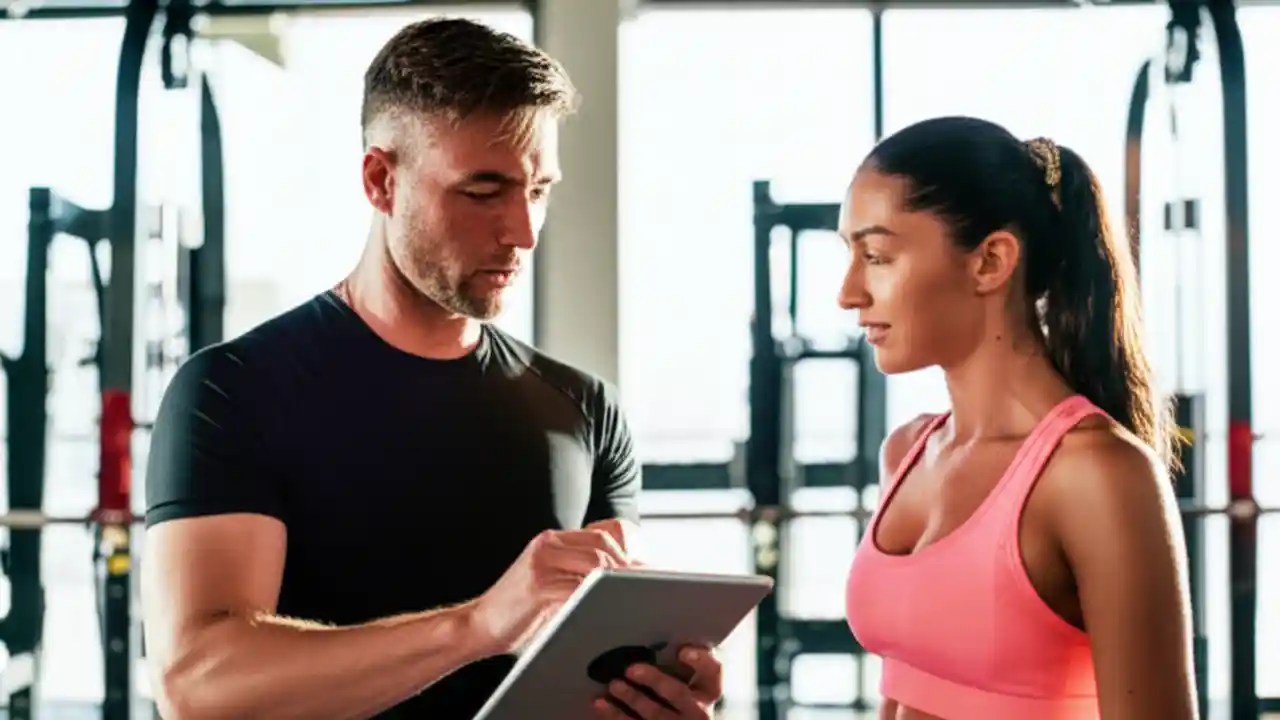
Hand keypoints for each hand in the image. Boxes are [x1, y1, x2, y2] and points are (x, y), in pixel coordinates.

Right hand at [468, 523, 636, 655]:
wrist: (477, 627)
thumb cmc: (522, 614)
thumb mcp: (555, 586)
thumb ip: (582, 577)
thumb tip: (628, 586)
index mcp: (555, 540)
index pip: (606, 530)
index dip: (633, 547)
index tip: (652, 570)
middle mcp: (549, 543)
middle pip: (605, 543)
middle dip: (633, 565)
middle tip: (654, 586)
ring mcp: (542, 560)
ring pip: (596, 561)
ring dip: (621, 579)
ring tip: (638, 597)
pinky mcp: (538, 583)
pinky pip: (579, 585)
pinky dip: (600, 596)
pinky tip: (612, 607)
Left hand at [591, 645, 722, 718]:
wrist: (677, 716)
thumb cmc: (678, 688)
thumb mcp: (686, 675)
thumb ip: (678, 658)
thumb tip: (654, 624)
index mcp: (708, 689)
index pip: (712, 671)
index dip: (700, 661)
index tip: (682, 650)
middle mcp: (698, 710)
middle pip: (679, 694)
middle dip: (655, 681)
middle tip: (632, 668)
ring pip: (655, 714)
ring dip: (632, 698)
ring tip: (613, 684)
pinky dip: (615, 715)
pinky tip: (600, 703)